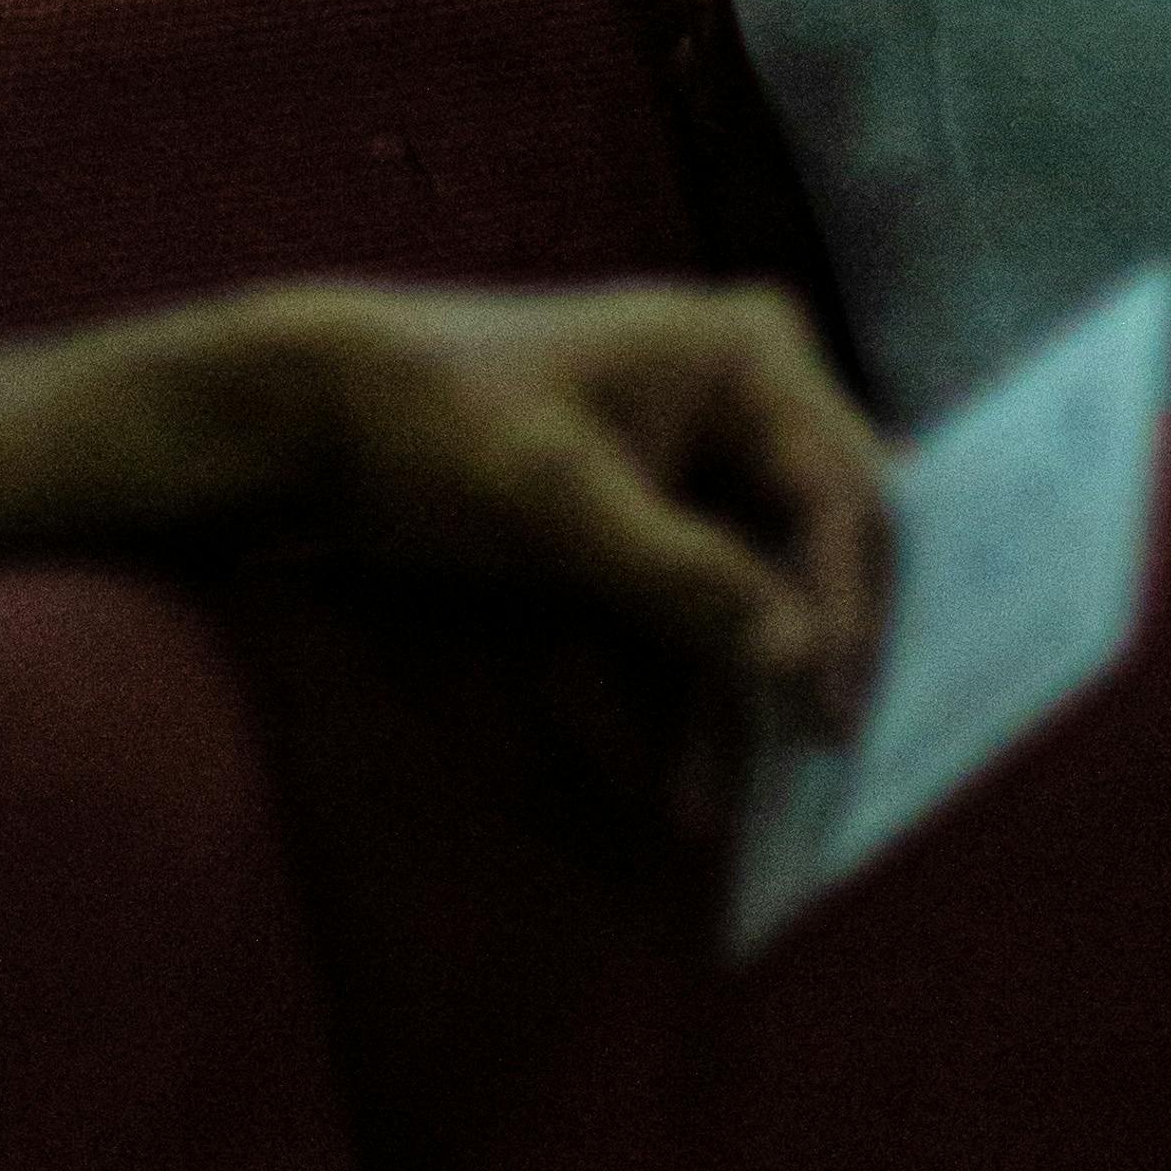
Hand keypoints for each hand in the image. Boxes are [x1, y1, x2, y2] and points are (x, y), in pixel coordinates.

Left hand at [293, 281, 891, 743]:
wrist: (319, 415)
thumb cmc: (434, 421)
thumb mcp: (560, 502)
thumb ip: (688, 583)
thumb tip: (807, 668)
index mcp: (742, 357)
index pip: (842, 499)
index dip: (851, 617)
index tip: (834, 725)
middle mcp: (743, 400)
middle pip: (819, 553)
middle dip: (807, 668)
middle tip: (814, 780)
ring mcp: (704, 460)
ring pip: (767, 603)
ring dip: (742, 707)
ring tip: (713, 813)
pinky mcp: (660, 520)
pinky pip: (710, 617)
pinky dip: (698, 695)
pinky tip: (686, 785)